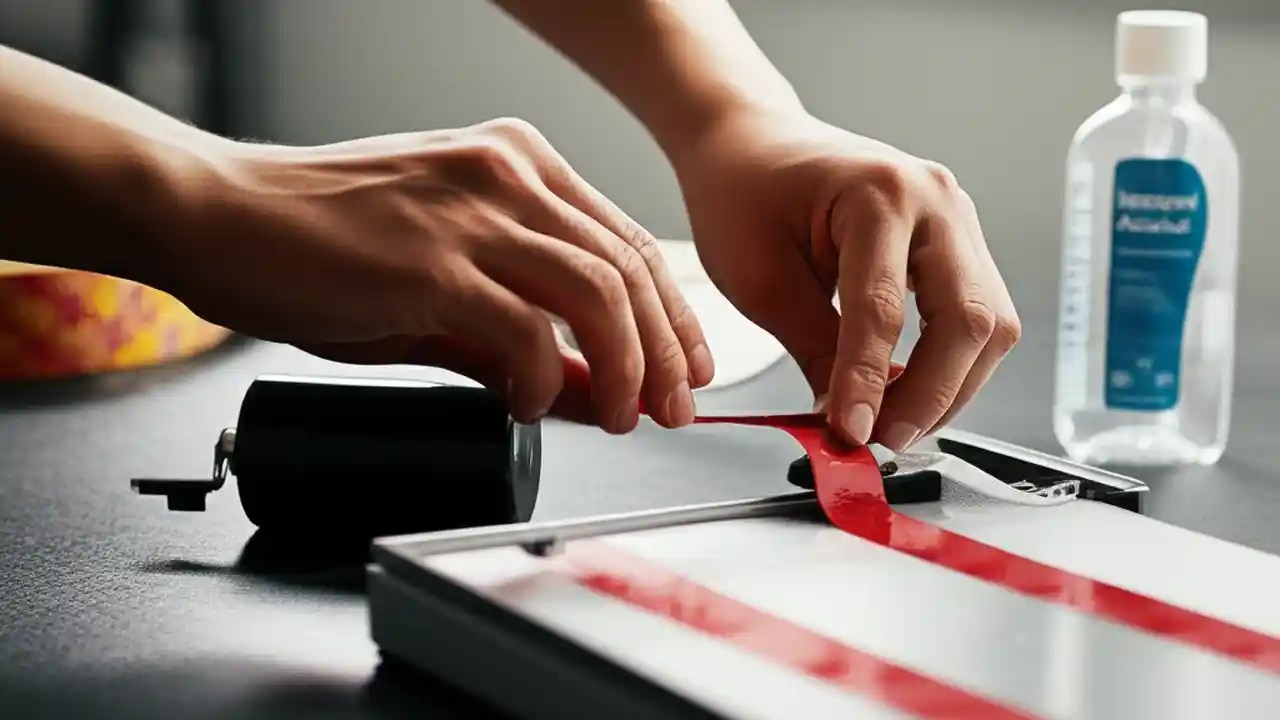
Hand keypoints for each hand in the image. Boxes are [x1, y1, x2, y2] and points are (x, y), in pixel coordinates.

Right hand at [148, 118, 712, 430]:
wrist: (216, 216)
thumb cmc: (316, 242)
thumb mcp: (438, 286)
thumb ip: (518, 336)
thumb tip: (588, 390)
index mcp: (516, 163)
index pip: (627, 241)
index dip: (669, 316)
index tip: (685, 368)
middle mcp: (506, 173)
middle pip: (629, 267)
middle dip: (665, 352)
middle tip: (674, 410)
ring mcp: (470, 212)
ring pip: (598, 293)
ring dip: (624, 368)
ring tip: (618, 418)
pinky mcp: (432, 262)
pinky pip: (526, 330)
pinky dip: (542, 379)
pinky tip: (526, 405)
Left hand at [672, 110, 1019, 450]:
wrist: (752, 143)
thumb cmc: (743, 195)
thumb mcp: (760, 279)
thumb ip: (814, 348)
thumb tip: (851, 420)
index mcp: (878, 192)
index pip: (883, 308)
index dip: (869, 382)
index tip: (851, 433)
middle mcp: (935, 198)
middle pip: (967, 318)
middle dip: (931, 393)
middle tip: (883, 439)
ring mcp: (957, 217)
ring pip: (988, 324)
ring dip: (949, 386)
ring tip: (893, 423)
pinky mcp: (958, 242)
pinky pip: (975, 315)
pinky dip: (949, 363)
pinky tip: (907, 391)